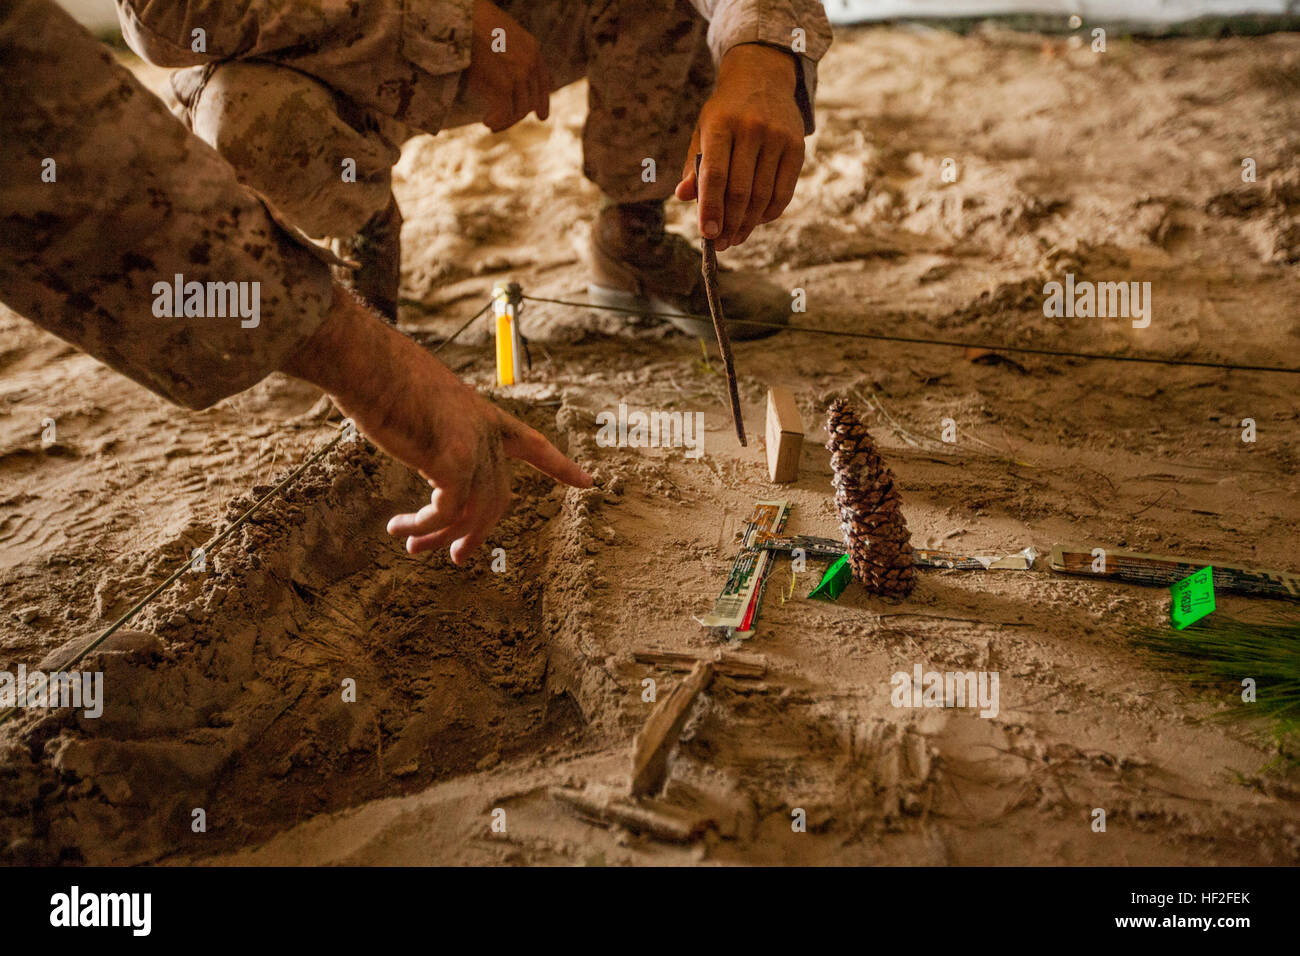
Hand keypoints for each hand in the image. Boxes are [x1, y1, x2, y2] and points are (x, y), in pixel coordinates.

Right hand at [282, 288, 590, 563]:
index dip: (559, 465)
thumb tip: (433, 461)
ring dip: (442, 536)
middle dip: (475, 533)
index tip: (588, 482)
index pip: (532, 444)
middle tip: (455, 558)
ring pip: (472, 511)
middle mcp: (485, 432)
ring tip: (413, 547)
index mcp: (484, 414)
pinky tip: (401, 527)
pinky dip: (426, 526)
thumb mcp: (423, 404)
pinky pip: (448, 510)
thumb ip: (438, 433)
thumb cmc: (382, 376)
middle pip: (497, 498)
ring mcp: (472, 444)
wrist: (364, 359)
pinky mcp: (450, 457)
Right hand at [457, 0, 551, 132]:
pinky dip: (497, 120)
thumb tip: (511, 74)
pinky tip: (487, 121)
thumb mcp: (503, 34)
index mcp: (533, 48)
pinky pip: (505, 112)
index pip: (544, 81)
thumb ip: (513, 53)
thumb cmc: (474, 24)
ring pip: (519, 109)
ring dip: (505, 121)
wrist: (461, 17)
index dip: (543, 101)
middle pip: (531, 100)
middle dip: (517, 116)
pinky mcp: (505, 84)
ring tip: (491, 124)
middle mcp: (530, 62)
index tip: (541, 116)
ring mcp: (520, 73)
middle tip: (500, 124)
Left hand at [675, 44, 805, 250]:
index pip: (715, 175)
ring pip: (762, 195)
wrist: (762, 78)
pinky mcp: (797, 147)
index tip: (707, 234)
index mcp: (720, 124)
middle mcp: (751, 129)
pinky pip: (783, 192)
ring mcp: (777, 137)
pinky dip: (769, 213)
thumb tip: (684, 196)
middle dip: (729, 223)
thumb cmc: (725, 113)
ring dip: (747, 224)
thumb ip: (694, 165)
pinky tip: (755, 221)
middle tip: (720, 244)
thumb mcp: (703, 130)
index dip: (710, 208)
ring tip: (735, 238)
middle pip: (740, 190)